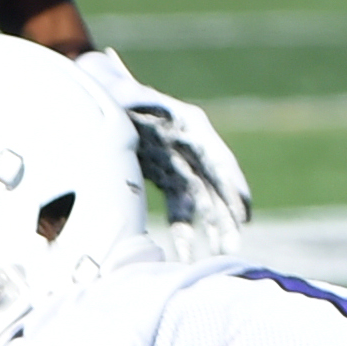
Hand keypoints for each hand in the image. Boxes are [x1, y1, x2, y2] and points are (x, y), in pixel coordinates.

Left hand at [75, 46, 251, 241]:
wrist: (101, 93)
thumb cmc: (114, 91)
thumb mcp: (123, 94)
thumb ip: (132, 105)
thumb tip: (133, 106)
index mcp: (188, 123)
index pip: (218, 159)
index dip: (232, 186)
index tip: (245, 211)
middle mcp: (191, 144)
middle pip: (213, 185)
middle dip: (225, 216)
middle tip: (233, 245)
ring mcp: (180, 161)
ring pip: (201, 200)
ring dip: (210, 228)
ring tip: (218, 254)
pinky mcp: (166, 175)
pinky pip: (180, 205)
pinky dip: (185, 227)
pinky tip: (187, 251)